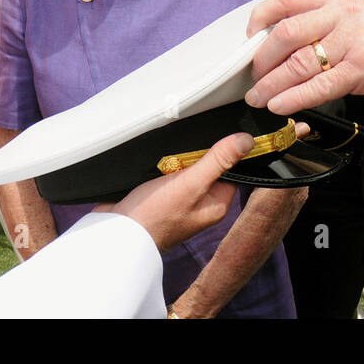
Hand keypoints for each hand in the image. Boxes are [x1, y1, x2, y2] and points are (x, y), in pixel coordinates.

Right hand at [101, 132, 254, 252]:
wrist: (116, 233)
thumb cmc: (155, 214)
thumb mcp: (191, 183)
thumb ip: (218, 161)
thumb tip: (247, 141)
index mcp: (216, 203)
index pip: (233, 168)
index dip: (228, 149)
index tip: (219, 130)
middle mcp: (201, 202)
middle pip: (209, 164)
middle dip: (198, 151)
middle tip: (186, 143)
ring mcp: (180, 198)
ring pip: (186, 166)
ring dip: (178, 155)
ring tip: (168, 152)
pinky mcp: (160, 193)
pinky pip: (168, 170)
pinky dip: (163, 161)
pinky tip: (156, 157)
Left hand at [244, 0, 363, 114]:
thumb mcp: (353, 10)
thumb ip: (319, 15)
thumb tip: (275, 35)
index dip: (261, 18)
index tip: (250, 36)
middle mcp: (344, 11)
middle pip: (288, 32)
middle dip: (263, 57)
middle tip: (254, 75)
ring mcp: (354, 39)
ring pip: (300, 62)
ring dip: (273, 83)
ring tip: (259, 97)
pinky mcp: (363, 68)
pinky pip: (320, 85)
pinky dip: (294, 97)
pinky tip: (280, 105)